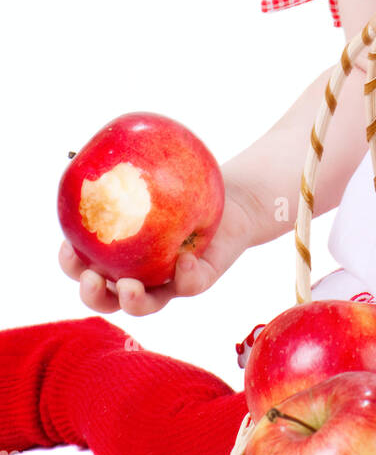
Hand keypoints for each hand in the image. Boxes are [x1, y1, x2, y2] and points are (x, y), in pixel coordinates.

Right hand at [58, 179, 257, 316]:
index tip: (67, 247)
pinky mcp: (198, 280)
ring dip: (133, 301)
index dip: (71, 265)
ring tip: (129, 288)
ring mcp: (168, 283)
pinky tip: (184, 259)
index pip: (85, 267)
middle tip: (92, 279)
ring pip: (147, 304)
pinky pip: (190, 285)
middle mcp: (139, 276)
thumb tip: (79, 149)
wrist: (228, 199)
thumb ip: (119, 168)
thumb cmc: (181, 185)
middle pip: (108, 298)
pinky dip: (185, 277)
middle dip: (93, 295)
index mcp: (118, 257)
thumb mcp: (148, 173)